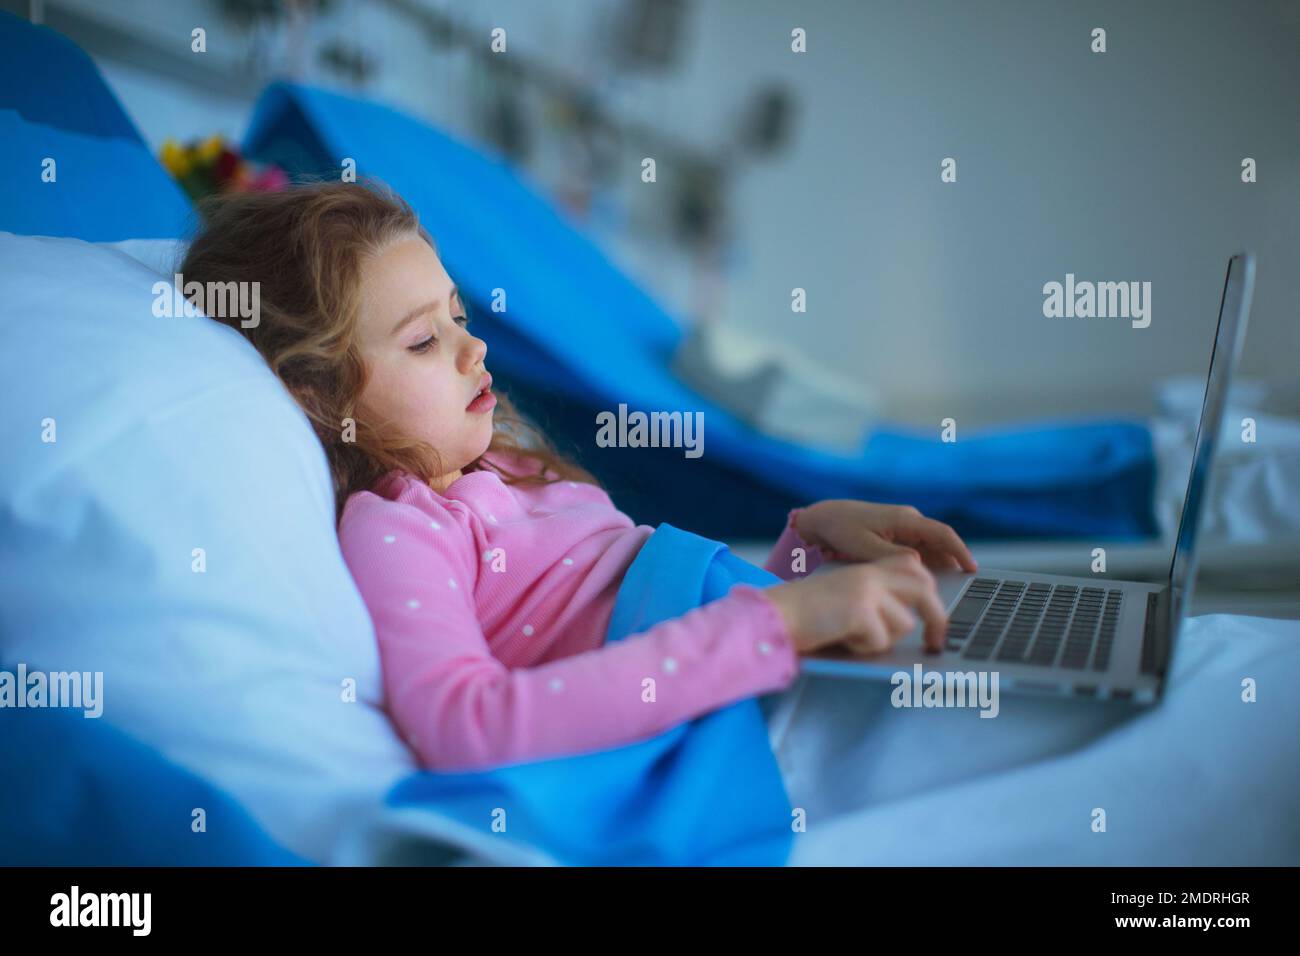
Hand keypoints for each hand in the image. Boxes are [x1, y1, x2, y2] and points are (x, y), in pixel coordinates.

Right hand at [764, 552, 948, 655]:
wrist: (775, 615)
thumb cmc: (804, 614)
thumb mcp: (844, 596)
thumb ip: (874, 598)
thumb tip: (911, 619)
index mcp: (866, 569)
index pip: (913, 567)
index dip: (929, 591)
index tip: (933, 616)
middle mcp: (870, 575)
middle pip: (924, 590)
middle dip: (936, 619)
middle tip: (936, 642)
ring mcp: (867, 591)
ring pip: (904, 623)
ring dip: (883, 638)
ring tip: (852, 635)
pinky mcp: (860, 610)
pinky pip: (881, 640)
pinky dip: (863, 647)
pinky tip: (841, 638)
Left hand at [794, 499, 977, 572]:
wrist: (826, 518)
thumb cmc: (843, 530)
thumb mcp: (865, 546)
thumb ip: (892, 555)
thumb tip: (918, 563)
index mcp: (905, 519)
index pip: (942, 534)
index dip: (960, 551)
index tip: (972, 568)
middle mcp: (910, 520)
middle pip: (941, 541)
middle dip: (954, 560)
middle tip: (963, 583)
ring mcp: (905, 526)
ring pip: (932, 546)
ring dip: (941, 562)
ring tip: (948, 584)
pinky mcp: (898, 533)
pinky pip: (920, 547)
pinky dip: (927, 561)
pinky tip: (929, 577)